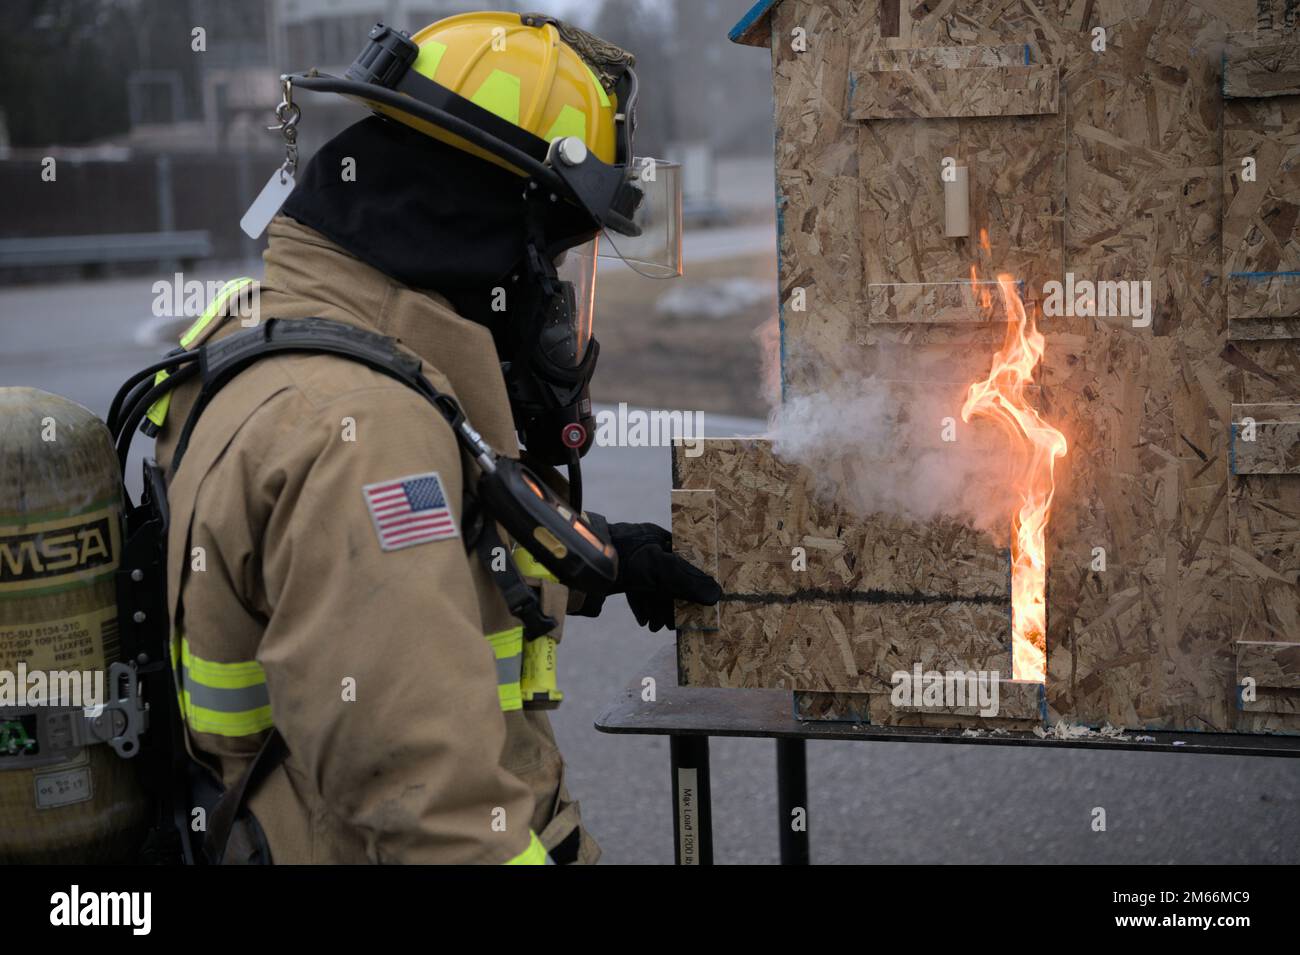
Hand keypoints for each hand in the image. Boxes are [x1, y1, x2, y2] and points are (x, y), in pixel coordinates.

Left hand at [572, 519, 720, 630]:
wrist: (580, 561)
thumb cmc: (623, 558)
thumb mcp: (660, 569)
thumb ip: (688, 581)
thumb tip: (717, 594)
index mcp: (662, 539)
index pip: (686, 562)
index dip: (693, 584)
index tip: (697, 604)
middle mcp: (648, 547)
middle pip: (670, 578)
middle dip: (674, 602)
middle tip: (675, 624)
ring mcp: (631, 560)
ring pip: (653, 587)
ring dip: (659, 608)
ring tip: (658, 627)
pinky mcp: (617, 573)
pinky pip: (636, 590)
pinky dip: (643, 606)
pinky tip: (644, 621)